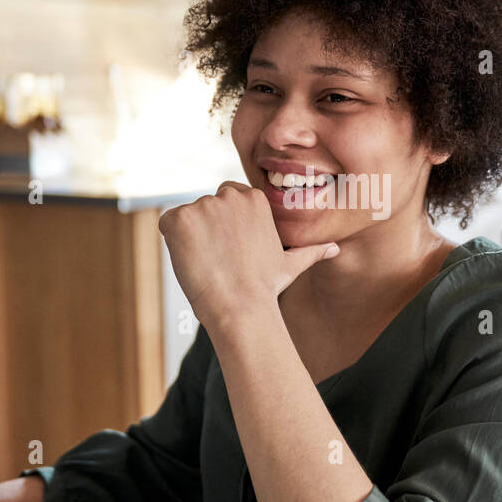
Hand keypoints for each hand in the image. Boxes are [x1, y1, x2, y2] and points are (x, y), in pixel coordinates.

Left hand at [158, 181, 338, 325]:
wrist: (241, 306)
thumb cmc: (266, 288)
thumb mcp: (291, 264)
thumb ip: (311, 250)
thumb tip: (335, 249)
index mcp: (253, 198)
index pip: (226, 201)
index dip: (224, 227)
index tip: (230, 250)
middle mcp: (228, 195)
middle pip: (205, 208)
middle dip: (206, 231)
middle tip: (218, 261)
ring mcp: (202, 205)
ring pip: (187, 219)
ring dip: (190, 239)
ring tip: (207, 264)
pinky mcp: (179, 218)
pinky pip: (166, 224)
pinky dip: (172, 242)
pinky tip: (190, 260)